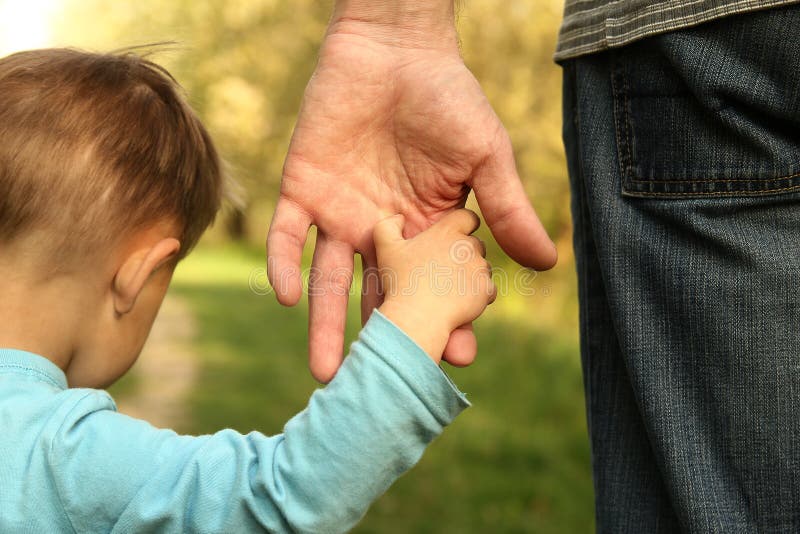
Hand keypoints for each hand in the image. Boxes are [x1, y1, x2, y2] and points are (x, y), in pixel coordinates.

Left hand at [267, 17, 556, 381]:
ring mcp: (340, 214)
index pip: (431, 289)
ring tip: (327, 371)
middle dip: (379, 340)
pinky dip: (284, 263)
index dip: (441, 322)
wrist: (395, 47)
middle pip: (378, 298)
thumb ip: (506, 209)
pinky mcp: (303, 189)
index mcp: (425, 230)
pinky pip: (287, 234)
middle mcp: (382, 233)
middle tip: (377, 389)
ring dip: (325, 323)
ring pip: (329, 279)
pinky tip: (288, 298)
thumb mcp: (485, 157)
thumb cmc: (448, 97)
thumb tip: (548, 263)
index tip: (452, 357)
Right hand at [375, 210, 496, 362]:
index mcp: (448, 232)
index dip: (463, 225)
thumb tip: (398, 218)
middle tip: (446, 269)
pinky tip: (460, 301)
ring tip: (450, 288)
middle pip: (477, 244)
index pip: (468, 218)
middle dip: (466, 254)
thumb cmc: (401, 281)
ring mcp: (480, 268)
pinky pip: (488, 289)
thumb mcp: (386, 249)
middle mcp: (468, 246)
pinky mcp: (486, 290)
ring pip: (483, 268)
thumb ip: (388, 226)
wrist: (417, 316)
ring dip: (472, 275)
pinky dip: (478, 295)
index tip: (453, 237)